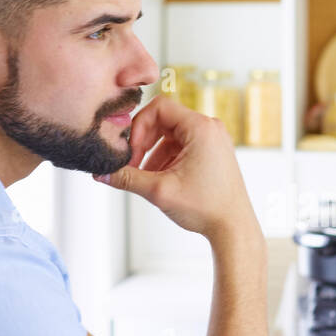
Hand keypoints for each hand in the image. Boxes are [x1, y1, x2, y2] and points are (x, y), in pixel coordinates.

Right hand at [96, 95, 257, 242]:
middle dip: (144, 142)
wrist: (234, 228)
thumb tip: (102, 173)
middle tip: (132, 165)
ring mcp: (213, 140)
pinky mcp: (213, 153)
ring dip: (153, 153)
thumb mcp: (159, 190)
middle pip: (164, 120)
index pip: (159, 107)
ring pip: (172, 135)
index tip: (132, 150)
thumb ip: (127, 178)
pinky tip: (160, 180)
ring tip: (146, 177)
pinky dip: (167, 159)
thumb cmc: (207, 208)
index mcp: (201, 128)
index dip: (139, 125)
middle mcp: (210, 128)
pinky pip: (183, 146)